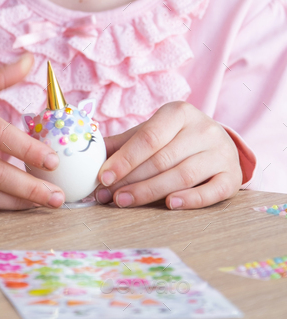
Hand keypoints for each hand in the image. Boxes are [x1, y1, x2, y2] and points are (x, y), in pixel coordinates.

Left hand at [95, 102, 242, 209]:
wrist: (218, 143)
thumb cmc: (176, 139)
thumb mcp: (152, 133)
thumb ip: (122, 144)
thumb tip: (87, 153)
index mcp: (179, 112)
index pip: (148, 138)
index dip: (124, 159)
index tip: (102, 177)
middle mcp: (204, 129)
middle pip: (162, 159)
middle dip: (131, 180)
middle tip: (107, 196)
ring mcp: (221, 152)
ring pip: (183, 175)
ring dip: (150, 192)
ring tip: (124, 202)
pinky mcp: (233, 176)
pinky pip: (212, 191)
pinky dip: (191, 200)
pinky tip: (169, 205)